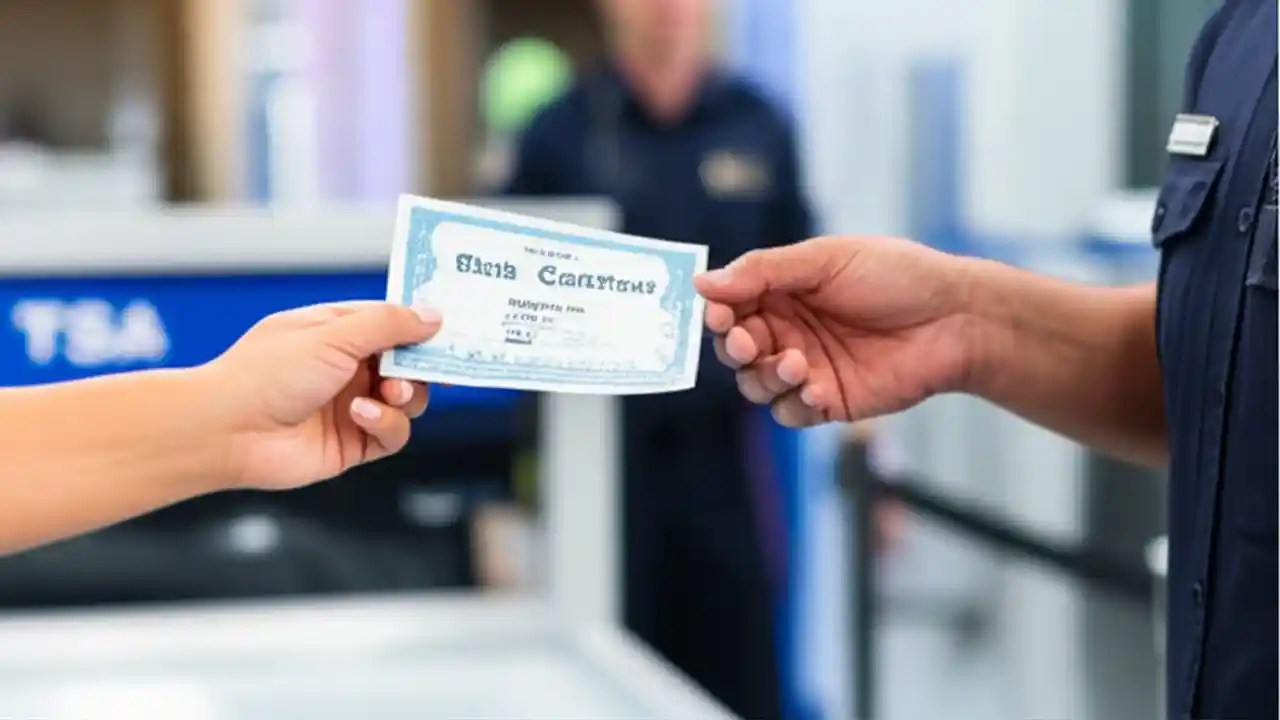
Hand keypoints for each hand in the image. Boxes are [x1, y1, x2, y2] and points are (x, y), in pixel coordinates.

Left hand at [200, 302, 440, 489]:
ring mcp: (351, 406)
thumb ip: (388, 325)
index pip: (393, 322)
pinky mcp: (353, 444)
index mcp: (337, 331)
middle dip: (422, 366)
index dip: (422, 325)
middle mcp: (346, 368)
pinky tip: (362, 415)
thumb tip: (434, 315)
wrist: (226, 431)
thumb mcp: (333, 335)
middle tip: (432, 367)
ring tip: (389, 393)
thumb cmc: (266, 372)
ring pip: (409, 401)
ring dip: (406, 396)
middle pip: (409, 364)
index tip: (452, 328)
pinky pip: (393, 434)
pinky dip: (387, 423)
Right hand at [695, 236, 978, 427]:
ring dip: (765, 377)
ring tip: (797, 364)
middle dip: (736, 348)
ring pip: (756, 385)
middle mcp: (789, 330)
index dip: (718, 314)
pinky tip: (818, 389)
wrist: (955, 320)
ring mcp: (807, 369)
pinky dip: (795, 403)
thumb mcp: (825, 259)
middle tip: (752, 344)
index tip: (719, 316)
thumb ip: (763, 271)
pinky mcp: (829, 401)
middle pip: (736, 350)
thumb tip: (702, 282)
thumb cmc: (897, 276)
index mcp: (783, 291)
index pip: (730, 306)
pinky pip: (791, 413)